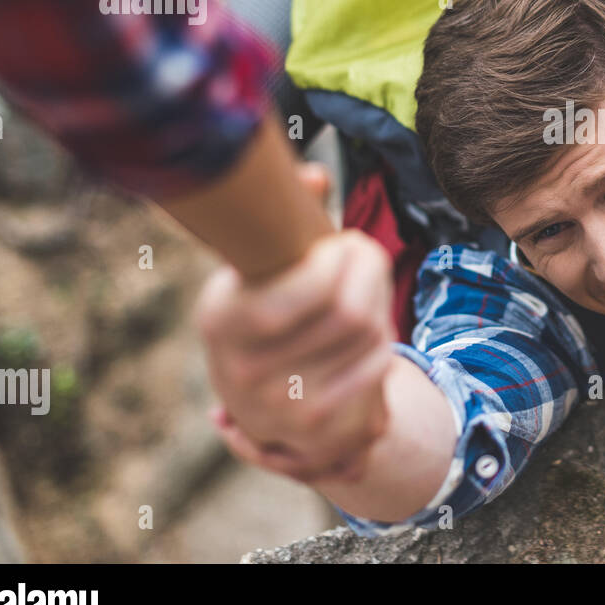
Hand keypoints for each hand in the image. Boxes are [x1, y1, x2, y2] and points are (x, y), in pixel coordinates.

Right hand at [196, 163, 397, 482]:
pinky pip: (374, 369)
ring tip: (371, 292)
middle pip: (347, 310)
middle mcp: (239, 368)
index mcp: (220, 318)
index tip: (349, 242)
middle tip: (371, 258)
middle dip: (370, 274)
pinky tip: (374, 332)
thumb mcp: (258, 272)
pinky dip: (383, 344)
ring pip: (366, 335)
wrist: (263, 402)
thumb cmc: (266, 313)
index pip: (302, 286)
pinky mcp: (312, 428)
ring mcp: (276, 405)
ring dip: (379, 306)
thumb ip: (282, 222)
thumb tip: (314, 176)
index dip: (339, 259)